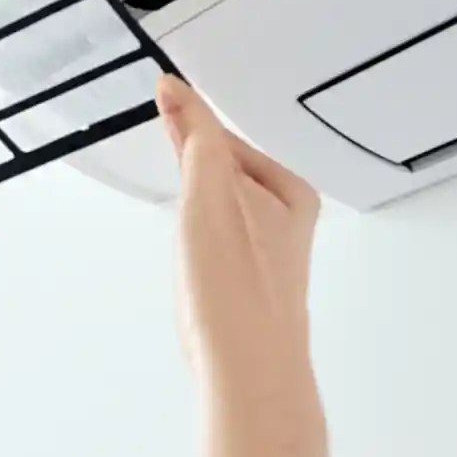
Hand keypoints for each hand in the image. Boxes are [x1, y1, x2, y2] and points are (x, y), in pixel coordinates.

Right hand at [156, 74, 328, 456]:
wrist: (246, 369)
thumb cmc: (233, 285)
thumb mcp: (209, 190)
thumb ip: (195, 135)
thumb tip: (176, 87)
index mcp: (290, 191)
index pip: (225, 139)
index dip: (189, 118)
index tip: (166, 92)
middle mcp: (286, 222)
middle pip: (225, 171)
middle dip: (193, 159)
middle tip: (167, 125)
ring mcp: (267, 256)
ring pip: (220, 207)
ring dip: (194, 198)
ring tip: (175, 185)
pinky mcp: (247, 285)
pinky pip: (217, 240)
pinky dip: (196, 234)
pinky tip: (188, 247)